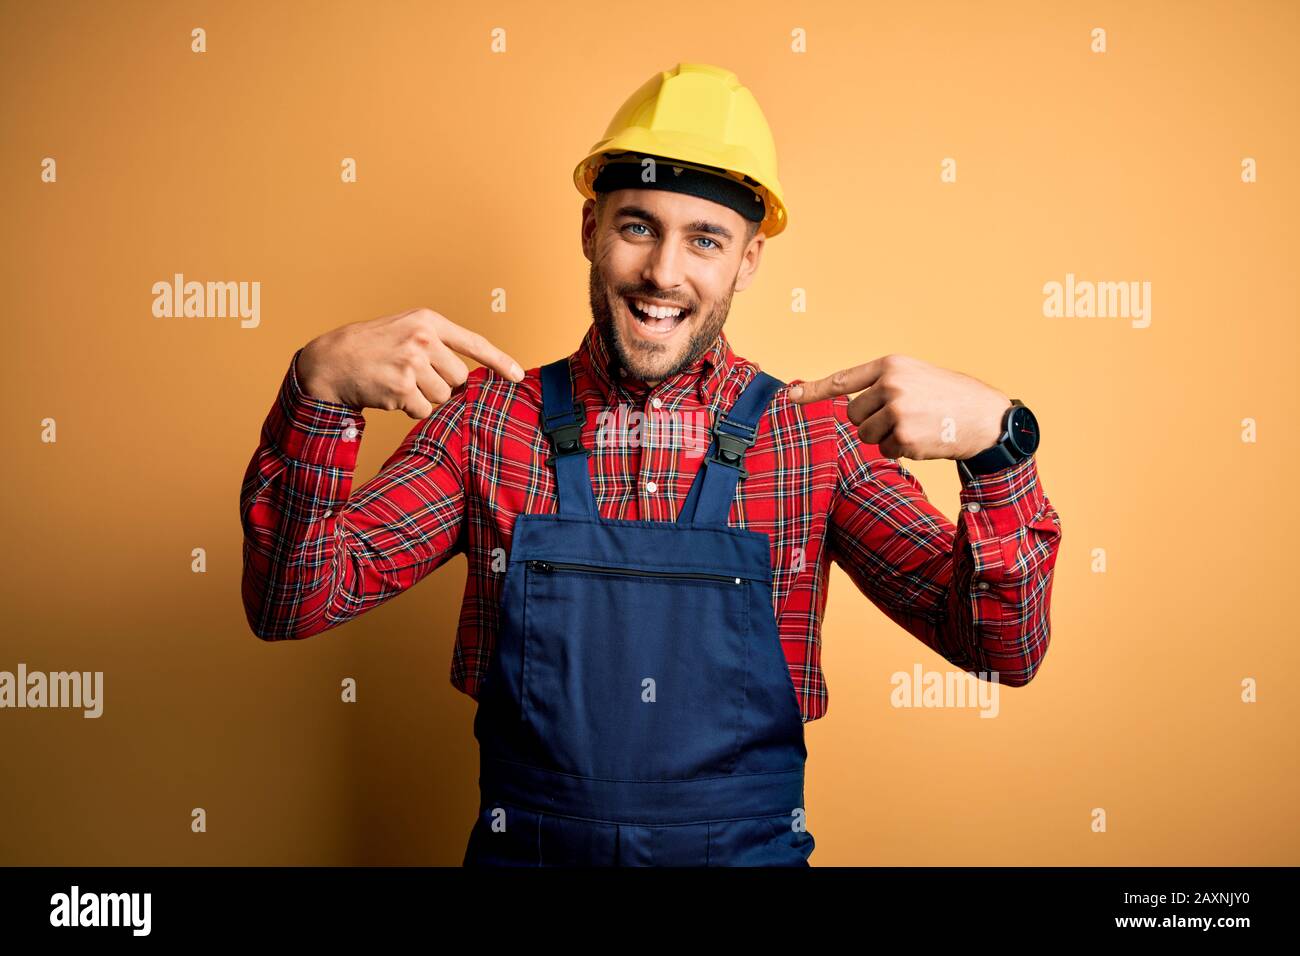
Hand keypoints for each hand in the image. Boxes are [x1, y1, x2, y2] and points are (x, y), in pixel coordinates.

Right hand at [296, 308, 523, 418]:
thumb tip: (467, 379)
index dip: (499, 361)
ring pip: (442, 397)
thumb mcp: (406, 330)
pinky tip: (389, 393)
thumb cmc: (373, 347)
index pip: (474, 343)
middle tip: (413, 375)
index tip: (517, 376)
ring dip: (424, 398)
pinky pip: (423, 411)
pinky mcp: (401, 388)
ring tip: (398, 382)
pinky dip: (409, 409)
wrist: (331, 361)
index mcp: (428, 321)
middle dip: (441, 384)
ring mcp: (411, 363)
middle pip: (458, 379)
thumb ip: (437, 345)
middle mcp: (422, 339)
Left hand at [788, 354, 1008, 460]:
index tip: (792, 396)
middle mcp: (891, 385)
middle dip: (872, 422)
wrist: (986, 416)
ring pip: (866, 436)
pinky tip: (924, 438)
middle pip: (854, 415)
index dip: (814, 391)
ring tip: (915, 426)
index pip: (843, 380)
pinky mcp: (905, 437)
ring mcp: (897, 411)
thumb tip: (848, 406)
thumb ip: (882, 384)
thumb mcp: (915, 376)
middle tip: (902, 417)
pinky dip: (901, 450)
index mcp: (891, 365)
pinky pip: (886, 451)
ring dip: (885, 438)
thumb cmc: (948, 396)